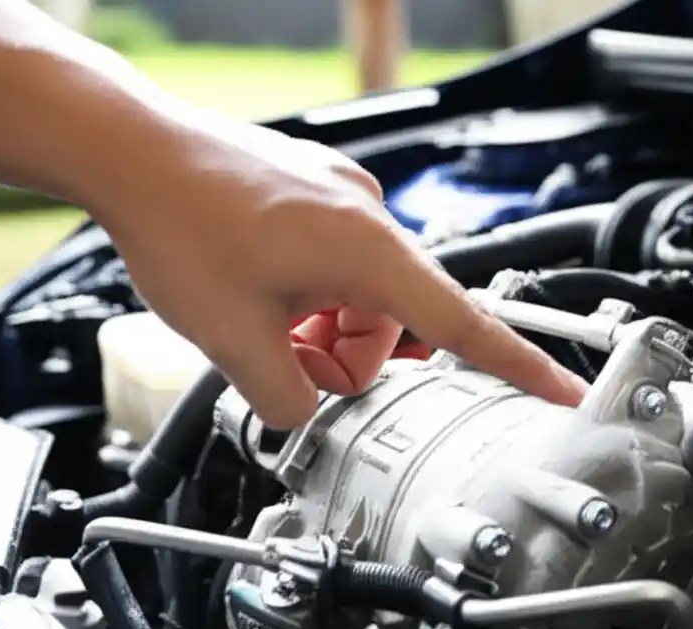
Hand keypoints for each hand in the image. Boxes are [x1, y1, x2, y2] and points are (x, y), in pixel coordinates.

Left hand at [92, 111, 587, 426]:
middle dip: (346, 354)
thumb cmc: (178, 221)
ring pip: (361, 295)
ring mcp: (345, 200)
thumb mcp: (231, 339)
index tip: (564, 388)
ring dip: (320, 323)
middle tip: (284, 357)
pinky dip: (308, 292)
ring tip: (259, 318)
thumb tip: (304, 416)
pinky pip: (336, 262)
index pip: (463, 324)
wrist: (128, 149)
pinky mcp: (319, 194)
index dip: (519, 365)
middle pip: (394, 322)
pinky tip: (257, 285)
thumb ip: (285, 399)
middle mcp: (369, 218)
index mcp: (369, 252)